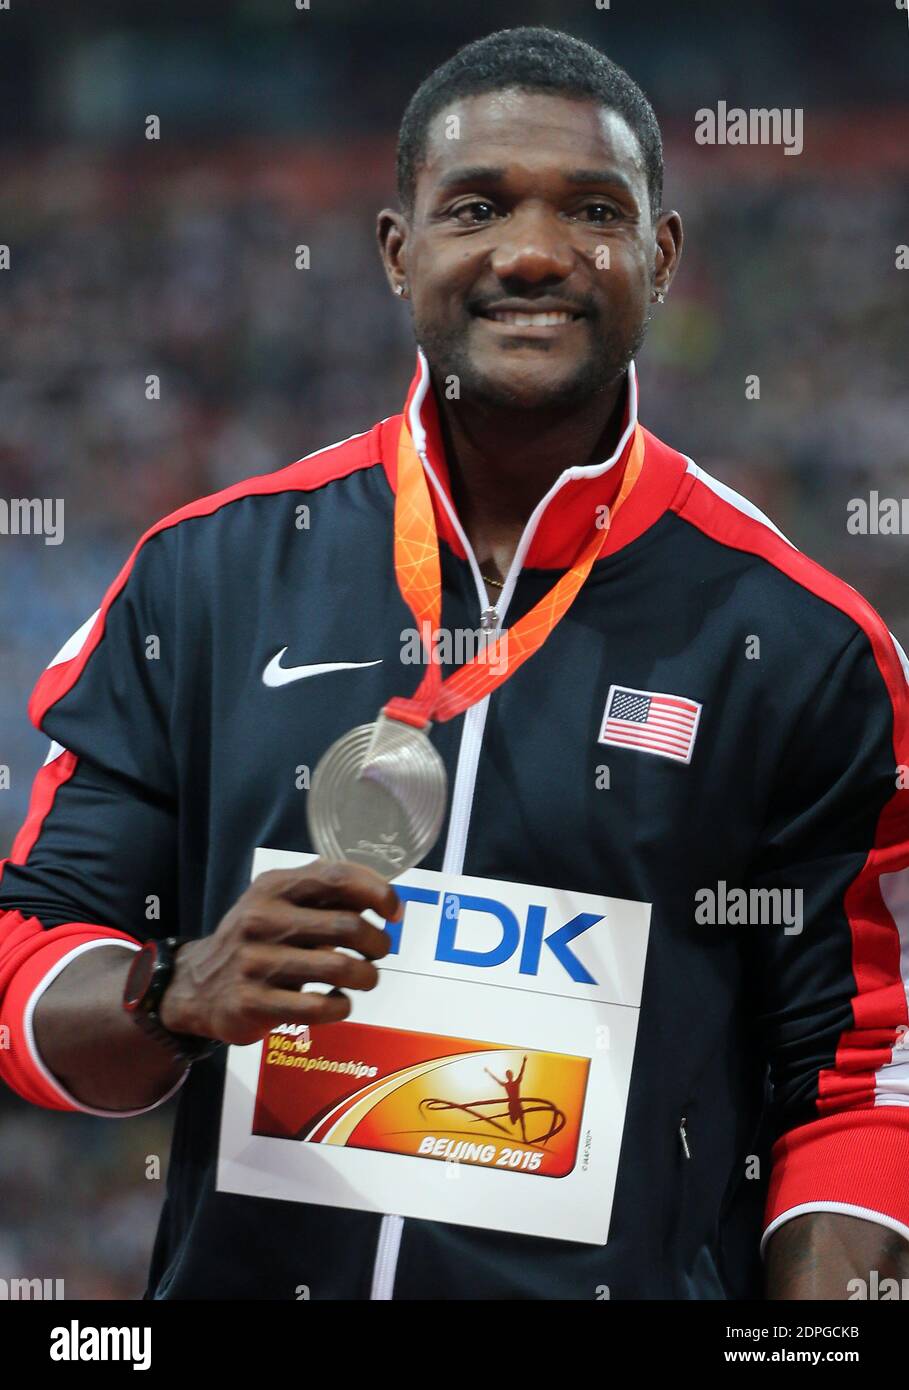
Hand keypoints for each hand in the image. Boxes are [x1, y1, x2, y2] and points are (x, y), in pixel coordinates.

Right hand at [158, 861, 399, 1044]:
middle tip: (378, 951)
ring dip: (367, 975)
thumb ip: (321, 891)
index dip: (378, 893)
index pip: (337, 879)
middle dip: (377, 942)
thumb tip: (382, 896)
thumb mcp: (276, 900)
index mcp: (274, 887)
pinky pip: (319, 1007)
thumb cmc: (254, 938)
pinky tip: (339, 1001)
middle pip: (347, 926)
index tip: (394, 912)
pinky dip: (342, 1005)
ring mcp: (255, 963)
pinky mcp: (253, 1004)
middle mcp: (262, 920)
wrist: (197, 985)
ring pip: (339, 968)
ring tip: (364, 977)